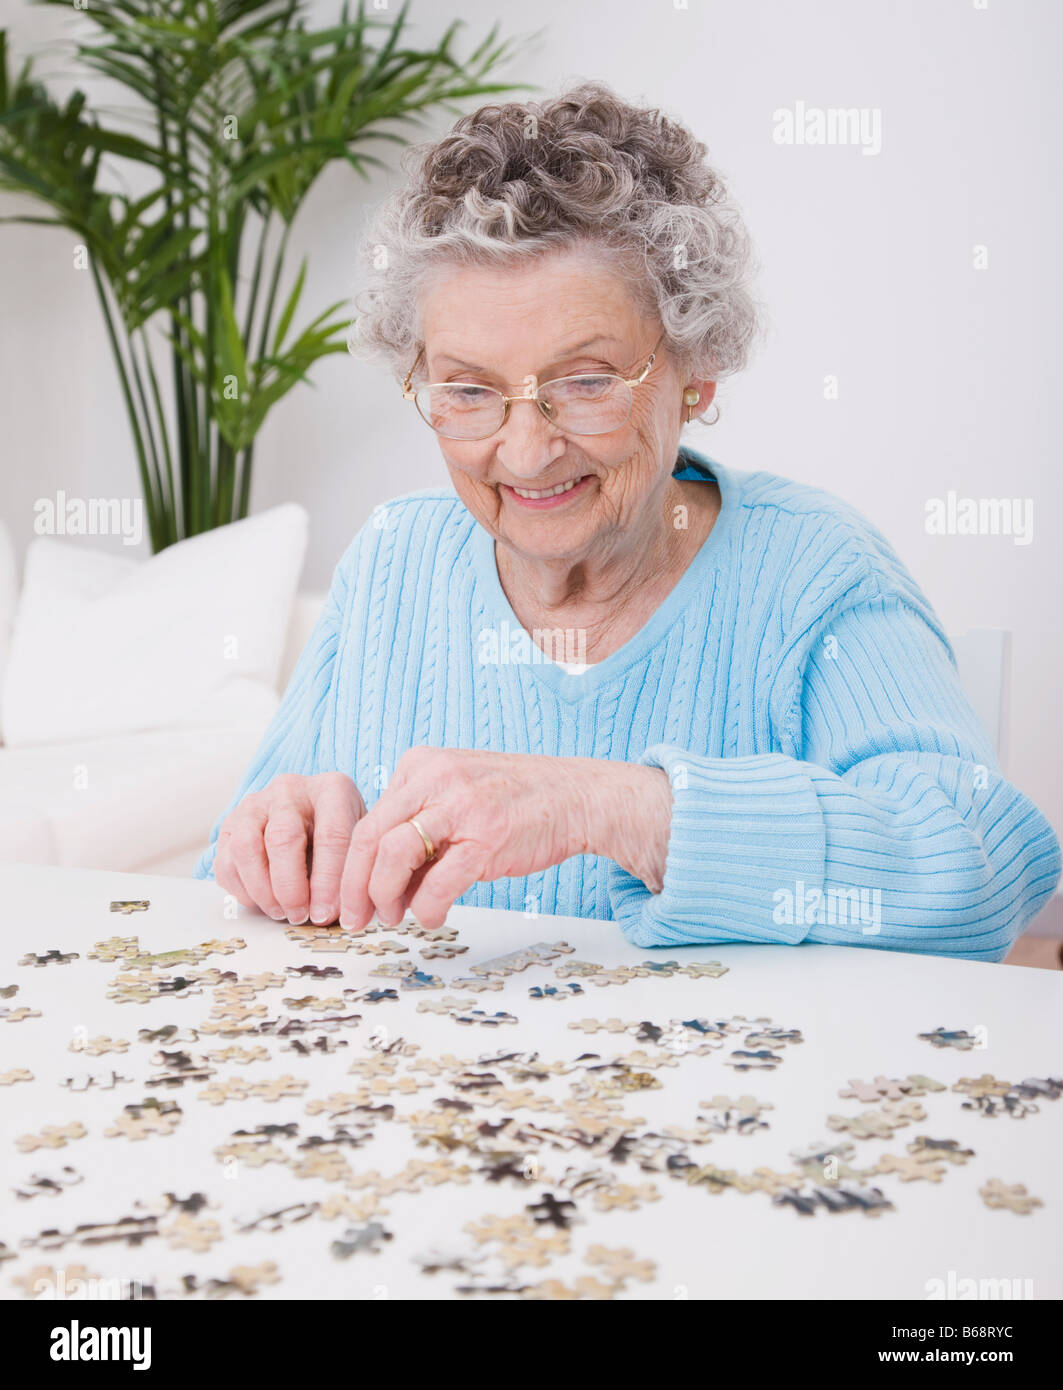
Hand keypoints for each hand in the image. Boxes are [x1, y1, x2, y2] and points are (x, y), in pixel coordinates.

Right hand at [214, 772, 366, 923]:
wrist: (313, 813)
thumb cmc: (340, 831)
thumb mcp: (357, 843)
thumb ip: (350, 872)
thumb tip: (332, 914)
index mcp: (331, 789)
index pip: (330, 835)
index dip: (328, 881)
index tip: (326, 913)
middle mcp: (290, 790)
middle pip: (283, 838)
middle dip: (290, 887)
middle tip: (300, 915)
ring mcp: (255, 804)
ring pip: (246, 847)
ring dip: (262, 890)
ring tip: (281, 912)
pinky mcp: (230, 824)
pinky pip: (225, 861)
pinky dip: (241, 890)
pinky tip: (262, 902)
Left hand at [338, 748, 588, 929]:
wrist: (576, 796)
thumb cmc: (515, 802)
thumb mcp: (456, 795)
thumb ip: (419, 827)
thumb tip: (381, 884)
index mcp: (420, 764)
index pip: (366, 819)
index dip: (350, 866)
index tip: (350, 897)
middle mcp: (434, 777)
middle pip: (368, 837)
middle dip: (353, 886)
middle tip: (353, 918)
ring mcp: (461, 805)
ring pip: (391, 854)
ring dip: (382, 896)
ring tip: (393, 916)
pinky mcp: (486, 837)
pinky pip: (437, 882)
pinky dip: (426, 908)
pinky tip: (431, 917)